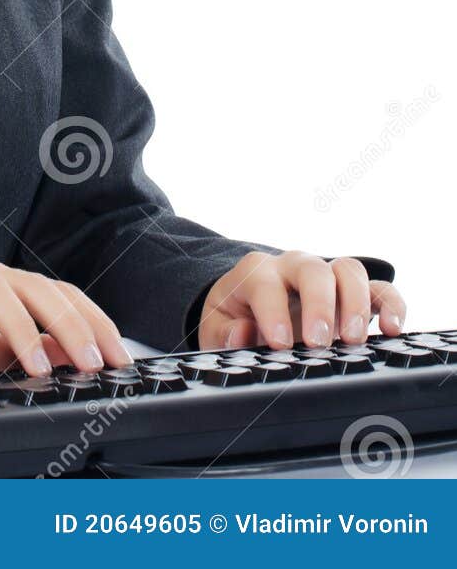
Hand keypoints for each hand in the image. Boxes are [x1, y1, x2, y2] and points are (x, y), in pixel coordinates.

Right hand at [0, 259, 132, 388]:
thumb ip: (27, 350)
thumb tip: (77, 358)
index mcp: (2, 286)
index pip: (58, 293)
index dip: (92, 320)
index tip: (119, 356)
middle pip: (33, 287)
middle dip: (68, 323)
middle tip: (92, 363)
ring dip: (20, 330)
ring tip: (39, 369)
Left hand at [197, 250, 406, 350]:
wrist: (250, 308)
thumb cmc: (234, 317)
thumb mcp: (216, 326)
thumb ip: (224, 332)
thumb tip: (242, 333)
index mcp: (256, 273)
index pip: (266, 283)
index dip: (274, 312)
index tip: (281, 343)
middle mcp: (293, 267)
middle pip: (313, 270)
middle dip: (319, 305)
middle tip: (319, 343)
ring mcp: (326, 277)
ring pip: (349, 270)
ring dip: (356, 304)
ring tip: (354, 340)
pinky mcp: (353, 294)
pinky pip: (379, 289)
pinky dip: (391, 305)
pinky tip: (393, 330)